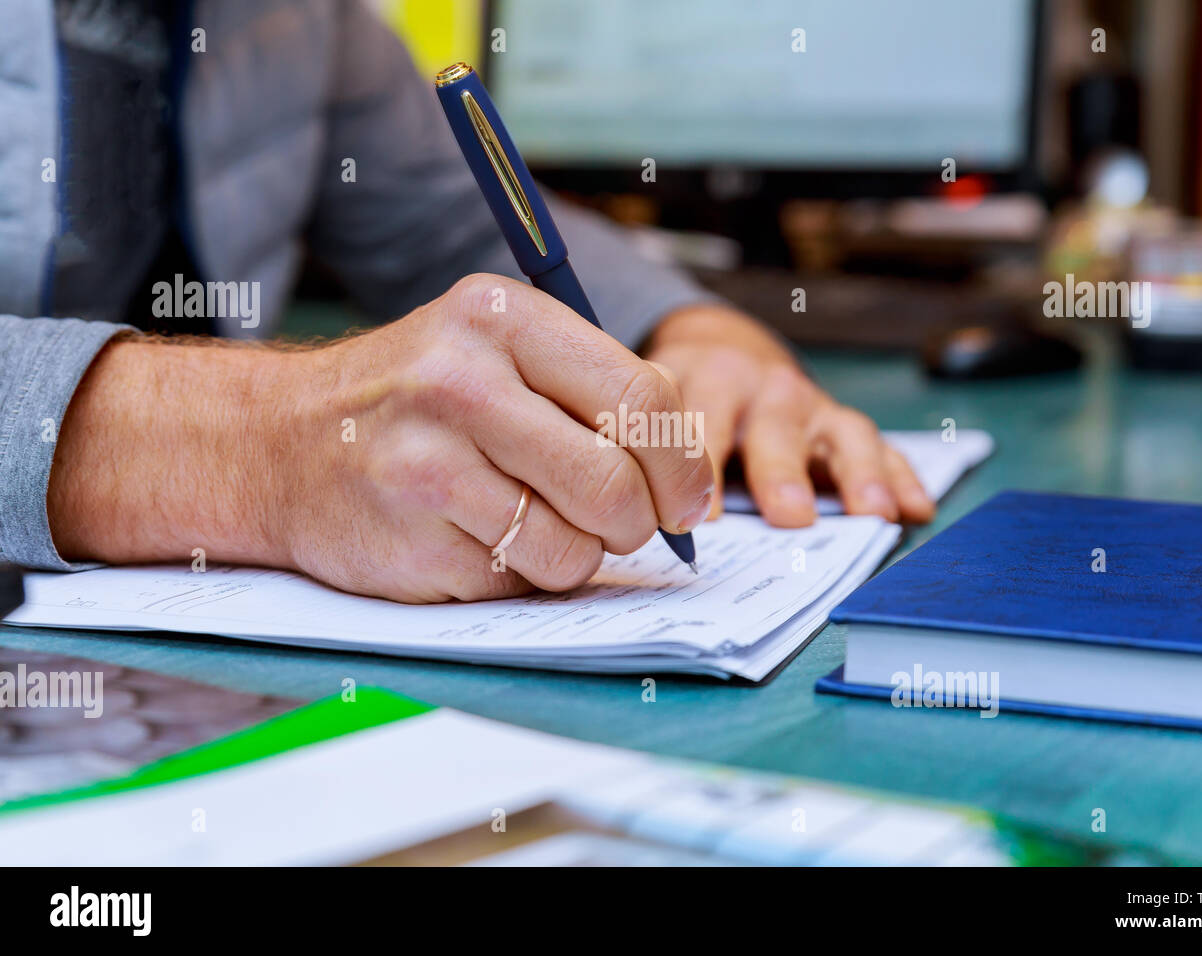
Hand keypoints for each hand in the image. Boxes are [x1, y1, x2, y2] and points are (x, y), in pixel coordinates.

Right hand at [48, 274, 714, 602]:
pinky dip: (515, 576)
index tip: (684, 498)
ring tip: (528, 524)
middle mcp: (462, 381)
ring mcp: (429, 462)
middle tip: (620, 526)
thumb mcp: (490, 352)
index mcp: (500, 320)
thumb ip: (586, 393)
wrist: (274, 443)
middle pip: (615, 480)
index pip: (641, 395)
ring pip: (571, 546)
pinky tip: (473, 539)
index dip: (681, 462)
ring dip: (572, 554)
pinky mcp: (409, 536)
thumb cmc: (409, 402)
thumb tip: (686, 479)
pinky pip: (515, 582)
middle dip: (635, 522)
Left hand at [642, 305, 934, 526]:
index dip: (703, 463)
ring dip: (858, 472)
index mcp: (704, 382)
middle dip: (782, 470)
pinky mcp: (843, 424)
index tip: (705, 518)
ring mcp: (810, 404)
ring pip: (840, 431)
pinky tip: (915, 510)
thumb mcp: (651, 413)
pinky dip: (900, 477)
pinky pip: (880, 447)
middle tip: (789, 514)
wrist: (718, 358)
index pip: (702, 420)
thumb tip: (625, 521)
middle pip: (775, 425)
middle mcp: (762, 388)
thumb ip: (644, 453)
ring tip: (871, 514)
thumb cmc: (679, 406)